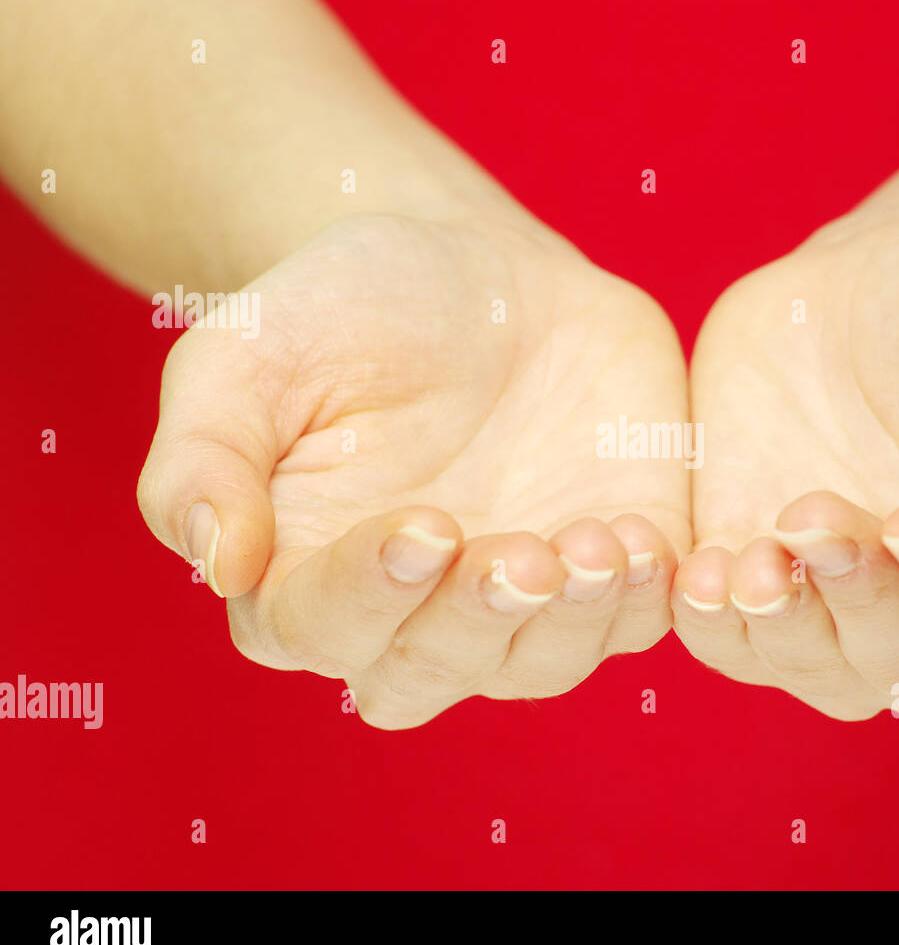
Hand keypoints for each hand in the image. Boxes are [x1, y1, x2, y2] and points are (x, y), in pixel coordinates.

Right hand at [138, 213, 690, 728]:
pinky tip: (649, 544)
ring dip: (571, 622)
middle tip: (515, 551)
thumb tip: (217, 565)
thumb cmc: (347, 308)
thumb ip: (204, 456)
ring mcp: (520, 596)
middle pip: (432, 672)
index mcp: (308, 571)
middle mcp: (414, 609)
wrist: (482, 272)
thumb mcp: (248, 353)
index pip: (321, 628)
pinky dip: (646, 599)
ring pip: (540, 662)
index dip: (369, 594)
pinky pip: (635, 619)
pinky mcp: (611, 564)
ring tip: (598, 544)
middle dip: (477, 623)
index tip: (422, 526)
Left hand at [673, 206, 898, 734]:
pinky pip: (727, 636)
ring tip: (750, 559)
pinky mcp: (757, 574)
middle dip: (865, 603)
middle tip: (818, 518)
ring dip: (781, 627)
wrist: (896, 277)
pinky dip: (708, 620)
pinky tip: (692, 572)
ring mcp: (843, 608)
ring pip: (817, 671)